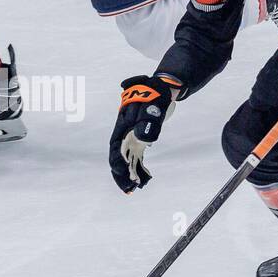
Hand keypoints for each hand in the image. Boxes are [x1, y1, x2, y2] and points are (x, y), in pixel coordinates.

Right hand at [109, 75, 178, 193]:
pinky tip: (146, 178)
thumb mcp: (153, 105)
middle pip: (118, 157)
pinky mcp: (139, 139)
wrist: (161, 87)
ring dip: (129, 174)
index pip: (116, 147)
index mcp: (123, 125)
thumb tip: (143, 138)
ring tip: (136, 188)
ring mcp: (131, 137)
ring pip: (127, 159)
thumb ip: (148, 121)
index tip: (123, 173)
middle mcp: (124, 133)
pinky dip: (139, 168)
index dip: (117, 161)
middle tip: (129, 189)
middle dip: (121, 174)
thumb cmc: (155, 94)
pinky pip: (137, 156)